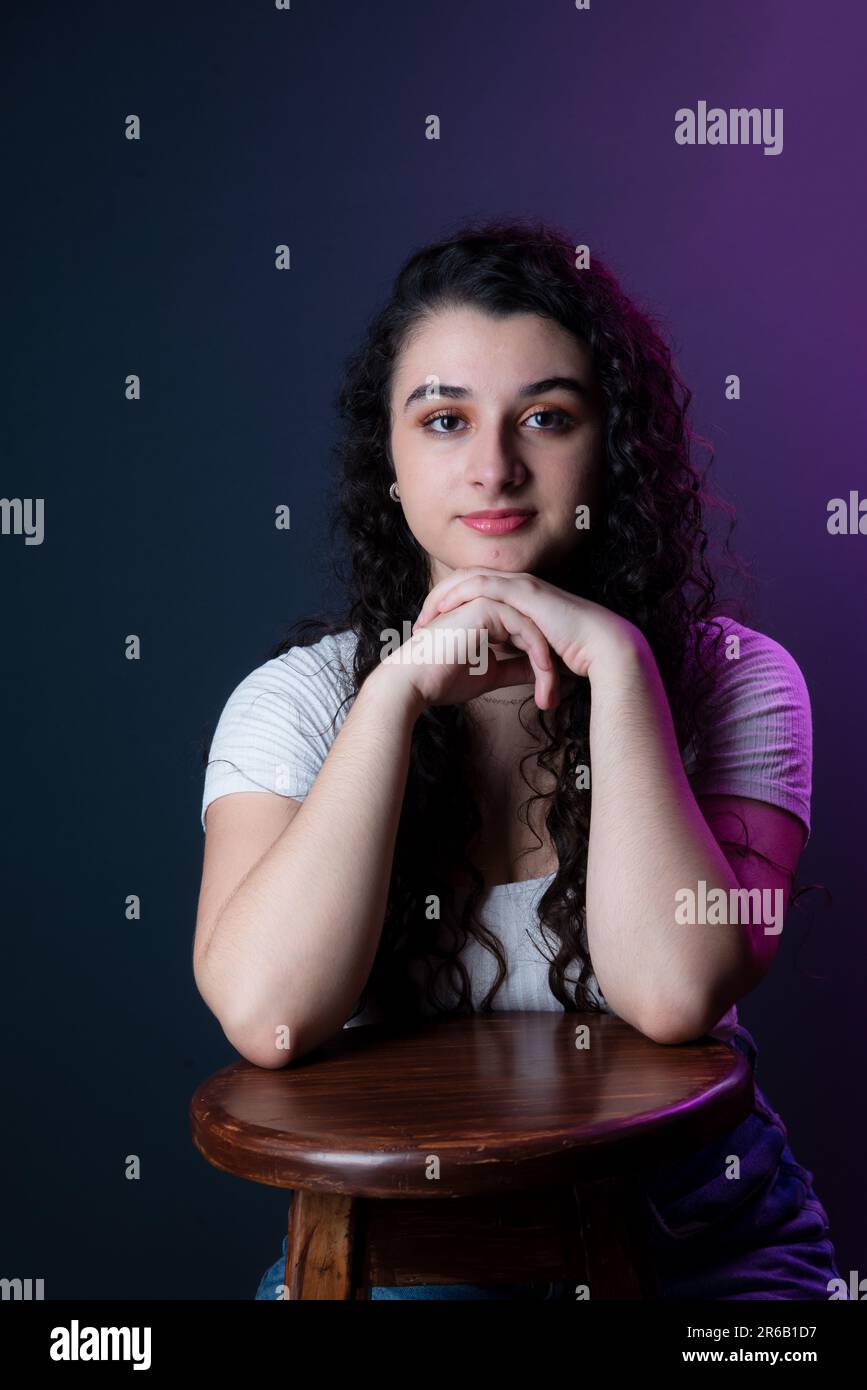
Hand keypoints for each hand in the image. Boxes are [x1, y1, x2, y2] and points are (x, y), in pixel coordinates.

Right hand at [380, 594, 560, 710]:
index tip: (550, 692)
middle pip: (534, 629)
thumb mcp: (490, 673)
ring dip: (547, 663)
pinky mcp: (485, 607)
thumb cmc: (443, 678)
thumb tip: (540, 673)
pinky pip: (525, 627)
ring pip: (533, 628)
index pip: (526, 633)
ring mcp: (485, 600)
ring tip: (551, 695)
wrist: (414, 682)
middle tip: (555, 697)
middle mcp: (487, 602)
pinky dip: (538, 653)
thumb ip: (515, 668)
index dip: (541, 662)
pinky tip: (543, 676)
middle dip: (549, 665)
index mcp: (486, 615)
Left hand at [413, 568, 643, 680]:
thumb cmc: (576, 654)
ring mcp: (522, 585)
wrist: (603, 649)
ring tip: (424, 619)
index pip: (475, 593)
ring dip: (442, 596)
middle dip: (438, 599)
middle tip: (419, 623)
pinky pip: (482, 586)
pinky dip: (459, 595)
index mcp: (519, 598)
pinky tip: (443, 611)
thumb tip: (504, 669)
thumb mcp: (535, 654)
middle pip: (465, 581)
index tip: (429, 631)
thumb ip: (519, 655)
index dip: (449, 607)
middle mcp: (518, 586)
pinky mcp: (525, 592)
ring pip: (469, 578)